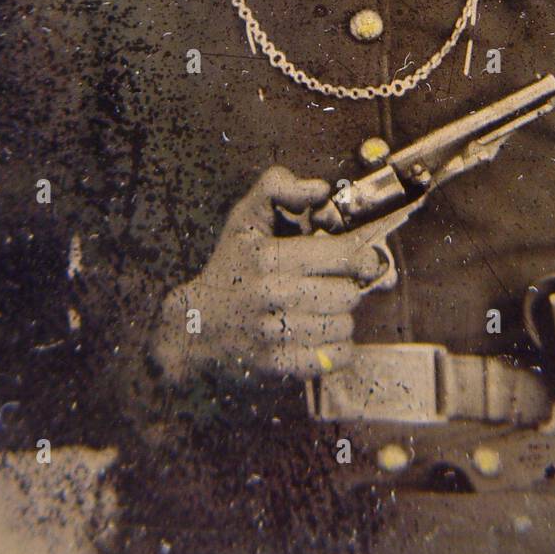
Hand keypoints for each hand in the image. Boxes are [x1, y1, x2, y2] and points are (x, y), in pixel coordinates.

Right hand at [152, 166, 388, 383]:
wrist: (195, 326)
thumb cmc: (230, 267)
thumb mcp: (245, 218)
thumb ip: (278, 188)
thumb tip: (320, 189)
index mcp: (268, 256)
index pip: (341, 255)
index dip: (359, 257)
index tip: (359, 260)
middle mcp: (271, 294)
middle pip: (347, 294)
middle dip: (346, 289)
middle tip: (331, 287)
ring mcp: (273, 333)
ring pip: (344, 326)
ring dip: (340, 319)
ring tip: (322, 311)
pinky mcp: (276, 365)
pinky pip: (334, 357)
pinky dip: (336, 349)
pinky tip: (320, 337)